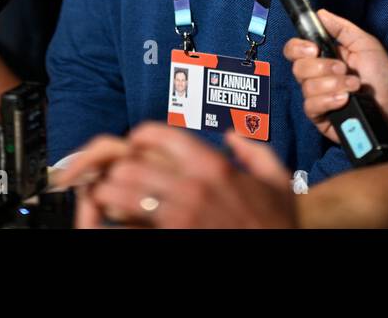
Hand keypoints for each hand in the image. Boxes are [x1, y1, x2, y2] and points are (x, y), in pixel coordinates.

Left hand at [59, 123, 296, 228]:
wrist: (283, 252)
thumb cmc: (278, 222)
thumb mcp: (278, 180)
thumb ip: (255, 151)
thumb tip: (232, 135)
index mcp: (214, 166)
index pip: (161, 135)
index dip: (141, 135)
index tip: (134, 143)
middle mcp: (194, 188)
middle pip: (133, 165)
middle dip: (119, 168)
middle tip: (114, 173)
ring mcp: (180, 218)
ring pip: (123, 195)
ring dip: (109, 194)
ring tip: (105, 197)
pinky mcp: (172, 240)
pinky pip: (130, 227)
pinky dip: (117, 222)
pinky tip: (117, 221)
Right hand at [283, 9, 387, 153]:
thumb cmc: (382, 77)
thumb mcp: (366, 44)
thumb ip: (342, 29)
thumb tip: (320, 13)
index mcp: (323, 57)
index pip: (295, 49)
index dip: (298, 47)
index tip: (315, 48)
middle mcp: (316, 76)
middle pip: (298, 67)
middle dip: (323, 67)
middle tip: (344, 69)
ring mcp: (317, 97)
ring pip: (307, 87)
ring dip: (333, 84)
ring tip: (354, 86)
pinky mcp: (320, 116)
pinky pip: (311, 106)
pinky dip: (329, 100)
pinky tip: (345, 100)